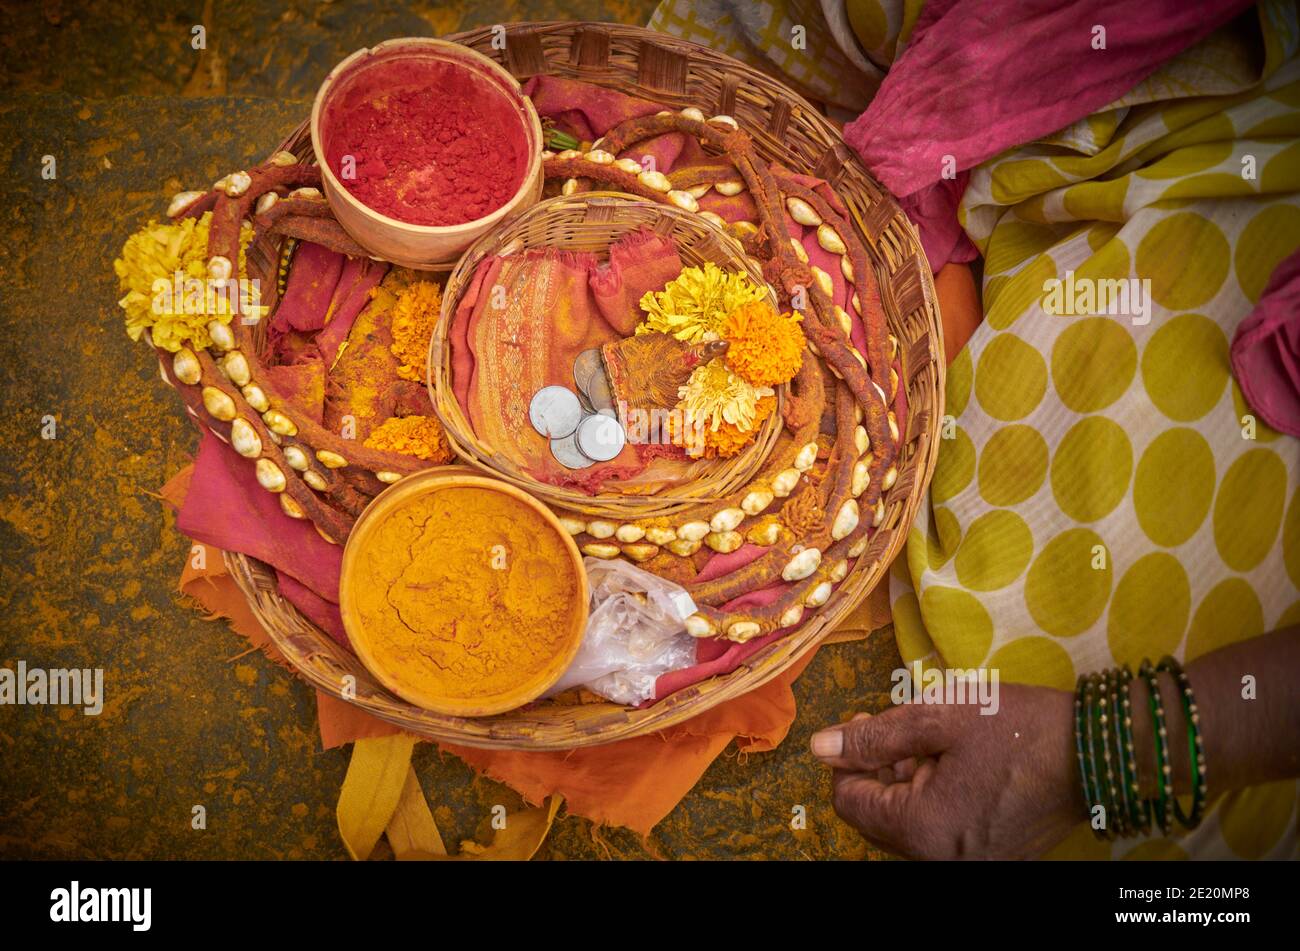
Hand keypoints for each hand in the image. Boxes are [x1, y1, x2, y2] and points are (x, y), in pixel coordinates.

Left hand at [811, 684, 1084, 858]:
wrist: (1098, 752)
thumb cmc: (1017, 727)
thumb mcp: (936, 717)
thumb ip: (874, 737)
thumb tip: (821, 748)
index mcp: (922, 829)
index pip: (850, 802)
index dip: (849, 758)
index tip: (867, 720)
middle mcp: (940, 859)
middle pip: (878, 816)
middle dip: (880, 768)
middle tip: (901, 723)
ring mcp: (969, 862)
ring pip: (909, 822)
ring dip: (909, 781)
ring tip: (936, 740)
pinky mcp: (993, 855)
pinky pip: (942, 830)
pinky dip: (938, 797)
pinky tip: (958, 763)